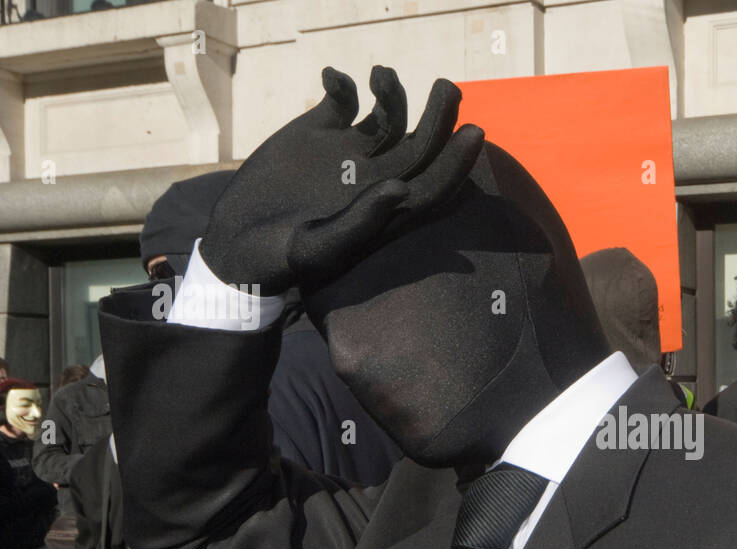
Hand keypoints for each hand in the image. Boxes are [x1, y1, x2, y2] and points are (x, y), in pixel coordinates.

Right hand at [201, 66, 483, 293]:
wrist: (237, 245)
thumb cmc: (282, 260)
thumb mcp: (319, 248)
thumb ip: (360, 222)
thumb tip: (399, 189)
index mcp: (388, 209)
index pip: (436, 181)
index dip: (458, 159)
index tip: (475, 132)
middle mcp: (376, 176)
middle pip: (422, 142)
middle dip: (439, 115)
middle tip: (448, 89)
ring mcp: (349, 152)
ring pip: (387, 115)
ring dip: (392, 92)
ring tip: (381, 77)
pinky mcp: (317, 132)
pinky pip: (341, 100)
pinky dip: (341, 85)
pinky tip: (333, 78)